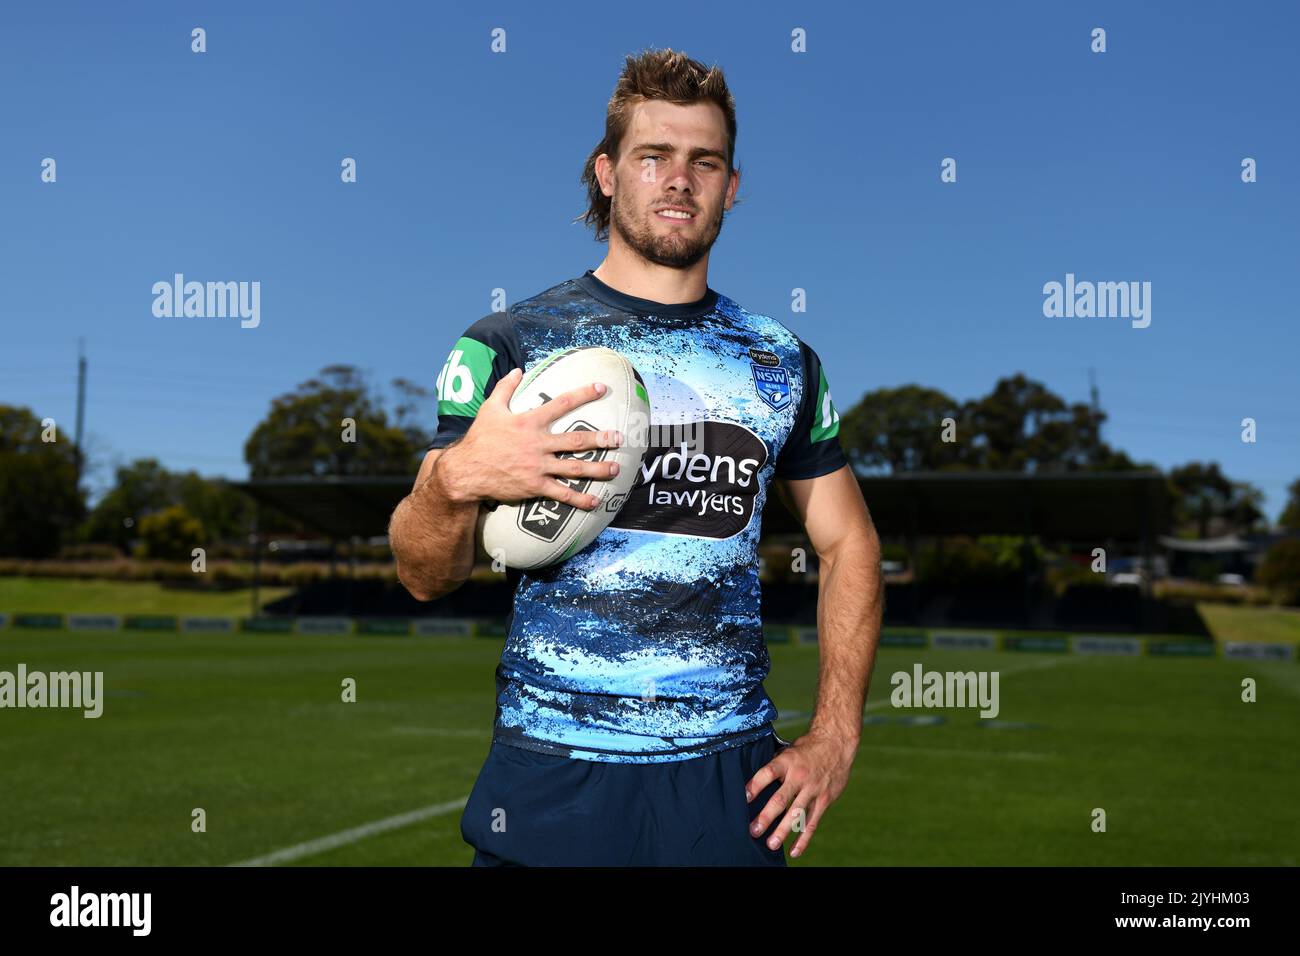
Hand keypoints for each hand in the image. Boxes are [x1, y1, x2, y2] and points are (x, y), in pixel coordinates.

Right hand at [439, 368, 623, 510]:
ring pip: (574, 468)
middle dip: (600, 439)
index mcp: (529, 422)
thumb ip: (505, 388)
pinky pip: (562, 494)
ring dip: (598, 469)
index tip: (602, 387)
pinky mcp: (535, 487)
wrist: (466, 471)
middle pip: (576, 440)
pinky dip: (580, 498)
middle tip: (619, 437)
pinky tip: (595, 501)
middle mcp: (537, 444)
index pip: (561, 404)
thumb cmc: (479, 439)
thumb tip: (518, 370)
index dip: (583, 394)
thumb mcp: (490, 408)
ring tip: (616, 469)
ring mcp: (538, 467)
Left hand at [744, 730, 856, 858]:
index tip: (743, 798)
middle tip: (754, 830)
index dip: (755, 785)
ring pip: (797, 814)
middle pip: (781, 799)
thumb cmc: (807, 747)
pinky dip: (803, 838)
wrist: (836, 743)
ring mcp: (813, 790)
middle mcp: (799, 777)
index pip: (767, 774)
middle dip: (766, 816)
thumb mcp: (788, 749)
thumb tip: (755, 780)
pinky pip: (812, 822)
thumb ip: (775, 765)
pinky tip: (794, 851)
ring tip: (771, 844)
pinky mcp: (824, 800)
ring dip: (783, 831)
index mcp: (787, 762)